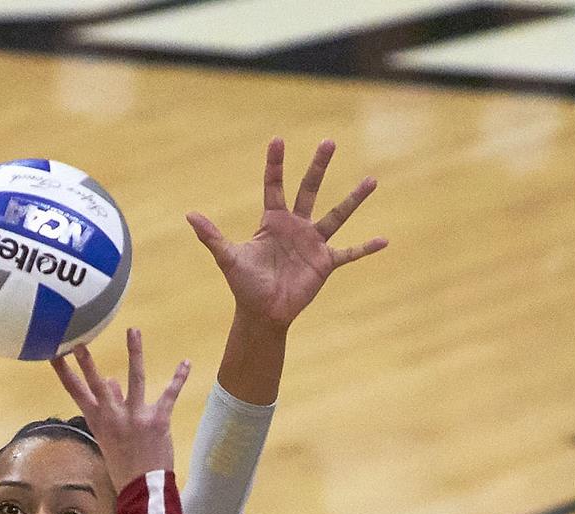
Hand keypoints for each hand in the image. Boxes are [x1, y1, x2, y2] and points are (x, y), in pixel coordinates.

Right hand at [51, 329, 191, 490]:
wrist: (143, 488)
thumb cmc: (124, 464)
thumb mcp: (109, 437)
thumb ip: (110, 407)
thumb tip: (111, 379)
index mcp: (98, 420)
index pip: (75, 392)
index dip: (64, 373)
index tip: (54, 354)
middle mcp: (113, 416)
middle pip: (98, 384)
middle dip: (88, 364)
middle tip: (79, 343)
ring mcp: (135, 417)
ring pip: (135, 378)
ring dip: (134, 353)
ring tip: (133, 330)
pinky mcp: (158, 420)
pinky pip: (170, 394)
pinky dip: (179, 377)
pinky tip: (186, 362)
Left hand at [187, 138, 386, 328]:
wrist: (261, 313)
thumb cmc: (244, 285)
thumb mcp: (228, 258)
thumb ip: (212, 237)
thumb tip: (189, 215)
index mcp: (272, 221)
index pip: (274, 186)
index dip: (275, 164)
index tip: (277, 139)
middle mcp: (296, 227)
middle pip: (309, 189)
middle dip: (318, 166)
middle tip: (329, 141)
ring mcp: (313, 243)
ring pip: (336, 215)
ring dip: (353, 199)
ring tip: (372, 180)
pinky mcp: (325, 263)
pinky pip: (349, 253)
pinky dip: (365, 248)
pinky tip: (384, 240)